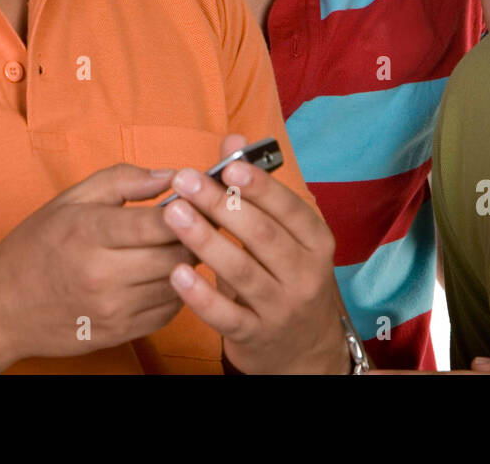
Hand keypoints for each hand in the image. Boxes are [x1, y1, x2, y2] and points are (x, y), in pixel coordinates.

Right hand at [0, 163, 196, 361]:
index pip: (158, 222)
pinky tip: (162, 275)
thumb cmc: (36, 246)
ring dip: (186, 264)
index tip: (196, 197)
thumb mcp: (70, 200)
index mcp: (89, 232)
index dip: (188, 208)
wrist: (0, 308)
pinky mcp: (118, 333)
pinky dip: (175, 292)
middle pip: (176, 255)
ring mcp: (112, 308)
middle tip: (198, 221)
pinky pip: (168, 312)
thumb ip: (123, 180)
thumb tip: (171, 175)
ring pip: (177, 284)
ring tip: (180, 246)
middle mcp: (101, 273)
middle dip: (194, 235)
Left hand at [161, 134, 348, 373]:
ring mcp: (281, 308)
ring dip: (205, 241)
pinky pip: (226, 315)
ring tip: (173, 215)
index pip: (290, 210)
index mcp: (315, 242)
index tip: (228, 167)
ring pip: (242, 272)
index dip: (260, 187)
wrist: (302, 349)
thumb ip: (256, 187)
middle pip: (263, 236)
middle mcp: (304, 275)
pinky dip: (201, 295)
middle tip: (185, 181)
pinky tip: (176, 273)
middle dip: (222, 205)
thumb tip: (234, 140)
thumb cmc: (285, 277)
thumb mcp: (282, 234)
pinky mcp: (255, 336)